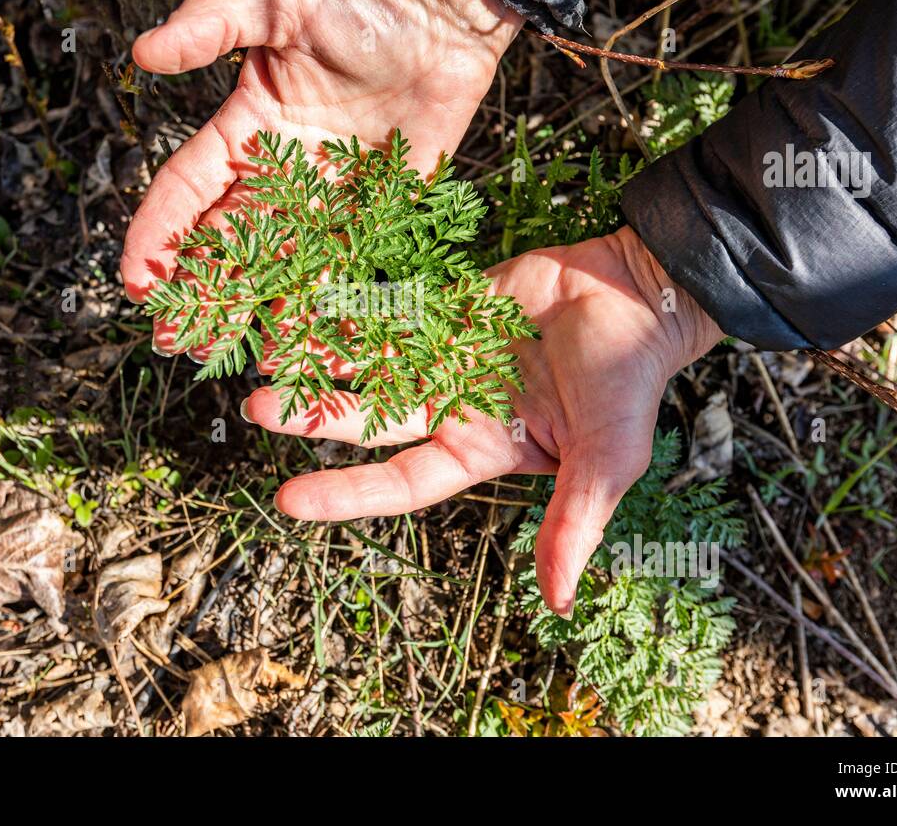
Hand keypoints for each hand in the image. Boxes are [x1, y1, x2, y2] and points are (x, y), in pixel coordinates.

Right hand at [121, 0, 523, 339]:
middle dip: (196, 291)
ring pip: (277, 267)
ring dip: (249, 310)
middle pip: (224, 243)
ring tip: (224, 353)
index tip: (136, 280)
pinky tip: (302, 343)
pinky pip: (343, 270)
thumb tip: (144, 52)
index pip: (186, 190)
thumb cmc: (364, 1)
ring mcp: (326, 203)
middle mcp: (278, 175)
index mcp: (245, 130)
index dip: (158, 235)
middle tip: (173, 339)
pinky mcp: (376, 219)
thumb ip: (214, 21)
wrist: (449, 22)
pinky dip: (321, 306)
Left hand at [241, 227, 723, 615]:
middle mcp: (451, 406)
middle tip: (257, 407)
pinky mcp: (447, 305)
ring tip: (266, 354)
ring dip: (320, 360)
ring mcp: (445, 353)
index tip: (287, 501)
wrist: (639, 294)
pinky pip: (389, 310)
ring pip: (367, 362)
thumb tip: (558, 602)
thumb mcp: (606, 463)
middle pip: (367, 419)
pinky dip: (351, 310)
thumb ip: (574, 524)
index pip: (399, 482)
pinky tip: (307, 307)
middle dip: (313, 416)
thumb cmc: (627, 384)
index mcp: (478, 450)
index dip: (345, 495)